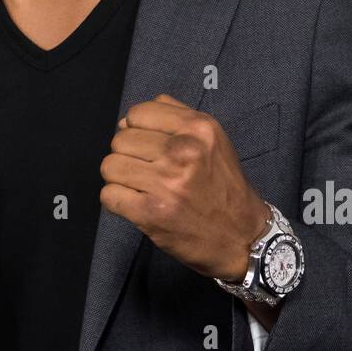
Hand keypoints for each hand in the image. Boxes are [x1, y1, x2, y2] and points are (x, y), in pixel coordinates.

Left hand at [100, 93, 270, 281]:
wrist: (242, 237)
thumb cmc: (224, 186)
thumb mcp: (213, 139)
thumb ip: (176, 116)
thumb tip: (128, 119)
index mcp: (198, 128)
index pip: (137, 114)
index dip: (137, 129)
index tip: (148, 147)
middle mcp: (182, 151)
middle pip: (120, 140)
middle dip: (128, 155)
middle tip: (147, 171)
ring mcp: (165, 183)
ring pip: (110, 166)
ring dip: (120, 178)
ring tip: (140, 187)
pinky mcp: (150, 213)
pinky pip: (108, 195)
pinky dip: (117, 201)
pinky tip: (136, 204)